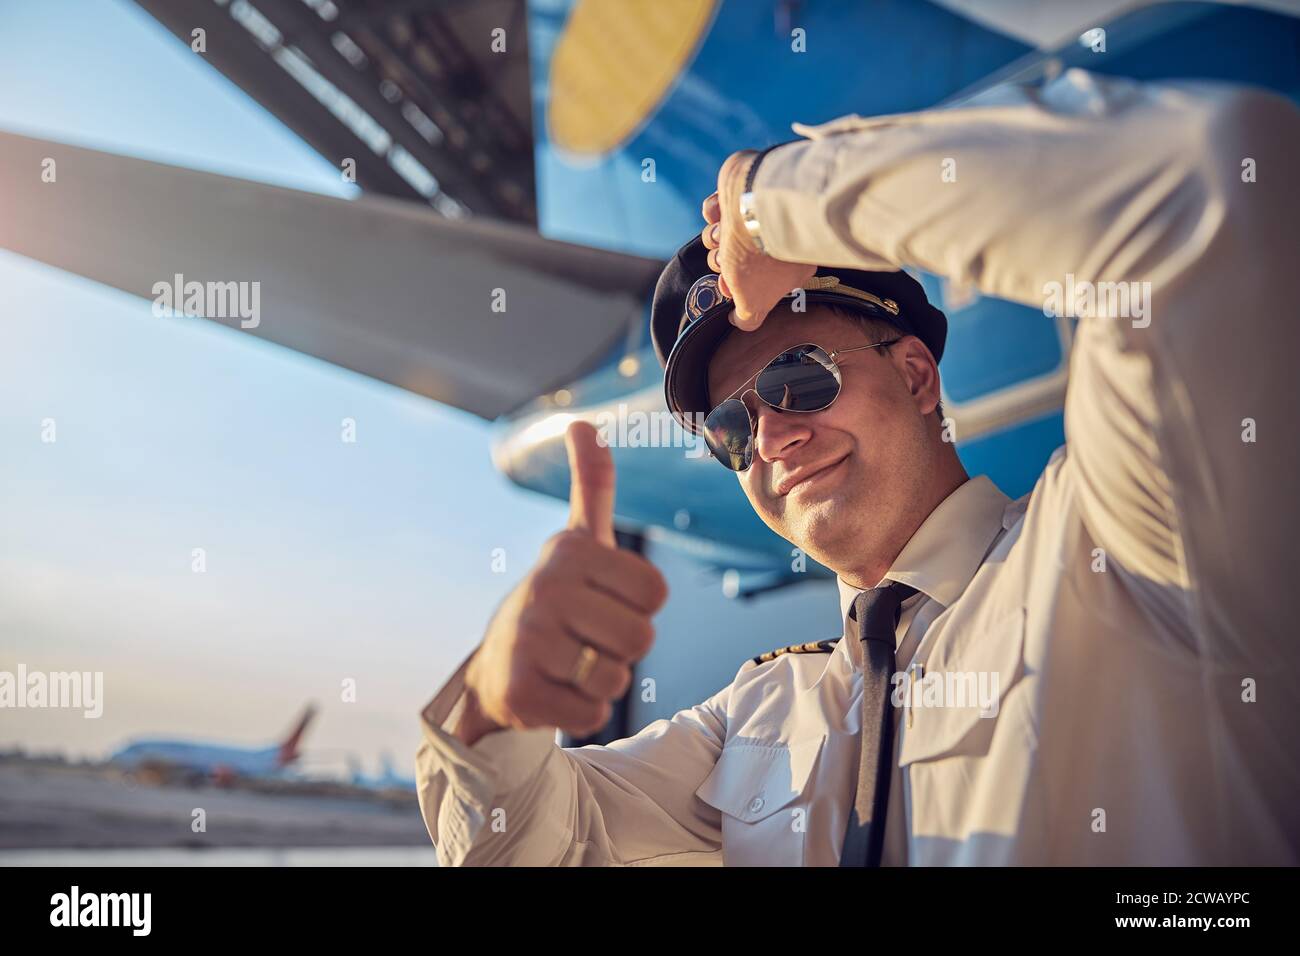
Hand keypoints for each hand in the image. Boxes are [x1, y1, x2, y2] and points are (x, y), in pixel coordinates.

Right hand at [460, 421, 668, 742]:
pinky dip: (580, 711)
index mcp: (569, 551)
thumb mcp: (577, 541)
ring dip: (602, 681)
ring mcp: (528, 641)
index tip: (606, 601)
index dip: (639, 605)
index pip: (655, 591)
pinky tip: (554, 690)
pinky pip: (591, 714)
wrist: (496, 666)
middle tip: (588, 638)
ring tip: (570, 663)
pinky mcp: (520, 692)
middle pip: (641, 637)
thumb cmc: (557, 600)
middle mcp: (545, 589)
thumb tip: (583, 423)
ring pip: (617, 678)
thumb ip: (591, 486)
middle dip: (622, 648)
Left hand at [702, 150, 814, 331]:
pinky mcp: (743, 192)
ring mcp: (759, 215)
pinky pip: (718, 206)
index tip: (726, 284)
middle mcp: (774, 241)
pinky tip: (721, 211)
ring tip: (724, 233)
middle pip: (733, 259)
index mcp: (785, 266)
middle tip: (727, 259)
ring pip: (722, 234)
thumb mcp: (754, 302)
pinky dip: (714, 210)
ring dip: (715, 237)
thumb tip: (740, 322)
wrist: (757, 209)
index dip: (735, 285)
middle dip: (723, 261)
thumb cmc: (758, 259)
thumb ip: (749, 317)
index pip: (754, 281)